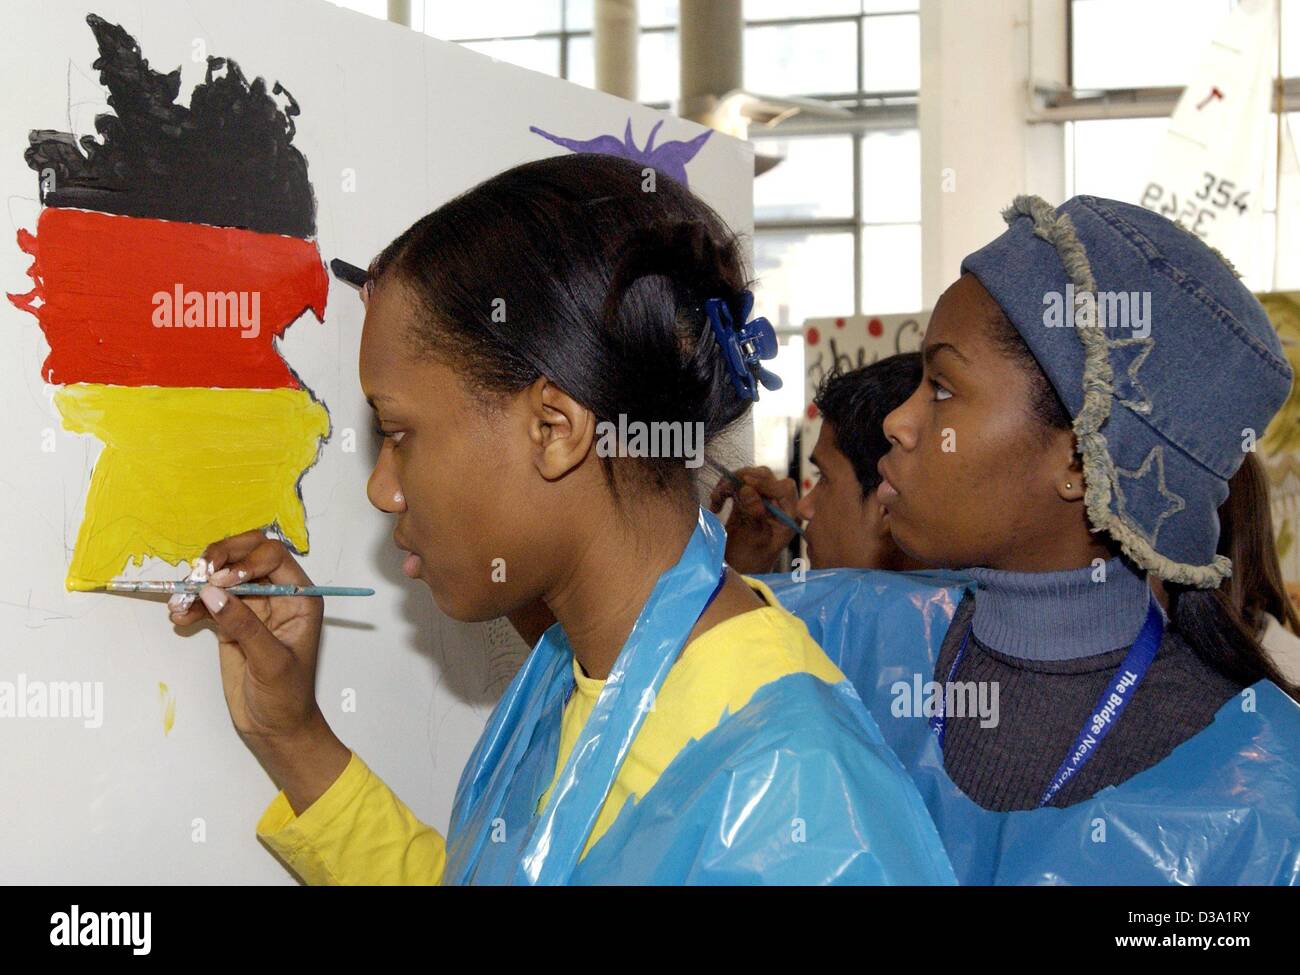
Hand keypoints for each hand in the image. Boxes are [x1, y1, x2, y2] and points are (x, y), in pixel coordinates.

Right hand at [167, 532, 346, 810]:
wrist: (275, 728)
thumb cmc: (287, 696)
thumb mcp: (270, 662)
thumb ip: (244, 625)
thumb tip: (211, 592)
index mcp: (299, 597)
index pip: (273, 556)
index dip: (245, 559)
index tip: (221, 580)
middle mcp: (277, 595)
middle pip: (245, 556)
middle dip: (219, 560)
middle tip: (195, 576)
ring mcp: (252, 607)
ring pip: (222, 578)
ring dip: (198, 584)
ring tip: (178, 604)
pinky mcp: (231, 622)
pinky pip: (208, 602)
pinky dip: (191, 604)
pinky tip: (178, 616)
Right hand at [709, 466, 799, 573]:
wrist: (737, 571)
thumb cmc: (750, 562)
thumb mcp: (753, 540)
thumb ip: (754, 514)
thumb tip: (747, 489)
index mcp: (788, 515)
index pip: (784, 488)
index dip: (766, 483)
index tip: (746, 485)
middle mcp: (777, 505)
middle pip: (766, 477)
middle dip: (745, 479)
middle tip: (726, 488)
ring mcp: (761, 501)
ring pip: (749, 478)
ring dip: (731, 483)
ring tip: (717, 499)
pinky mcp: (746, 501)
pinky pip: (737, 485)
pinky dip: (725, 489)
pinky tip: (716, 505)